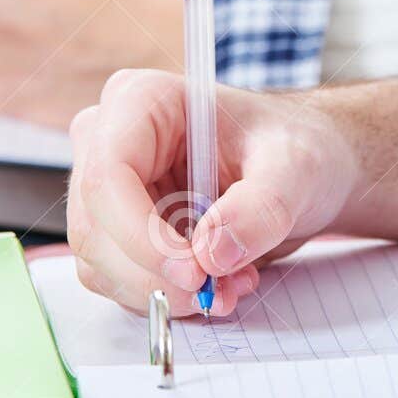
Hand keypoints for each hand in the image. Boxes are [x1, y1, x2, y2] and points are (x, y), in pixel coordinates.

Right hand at [66, 70, 360, 316]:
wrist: (301, 166)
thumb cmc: (294, 145)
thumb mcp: (296, 168)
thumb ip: (261, 208)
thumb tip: (211, 254)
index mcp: (140, 102)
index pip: (107, 177)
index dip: (140, 235)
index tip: (195, 272)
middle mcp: (108, 141)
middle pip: (96, 228)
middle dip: (155, 274)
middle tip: (215, 291)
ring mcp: (108, 188)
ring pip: (101, 263)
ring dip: (165, 291)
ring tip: (232, 282)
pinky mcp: (118, 229)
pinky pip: (121, 280)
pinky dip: (168, 295)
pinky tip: (219, 283)